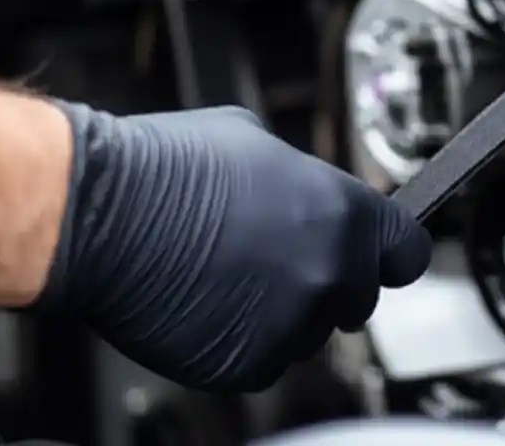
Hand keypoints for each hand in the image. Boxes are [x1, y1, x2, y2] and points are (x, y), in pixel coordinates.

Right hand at [36, 104, 430, 390]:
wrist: (97, 214)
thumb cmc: (166, 169)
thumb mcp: (255, 139)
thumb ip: (304, 178)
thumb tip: (310, 190)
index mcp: (346, 213)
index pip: (407, 252)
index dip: (389, 254)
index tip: (378, 257)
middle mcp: (331, 272)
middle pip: (358, 296)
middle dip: (327, 282)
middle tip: (274, 261)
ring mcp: (293, 323)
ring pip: (309, 330)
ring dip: (283, 312)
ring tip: (226, 275)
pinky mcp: (249, 364)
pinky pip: (263, 359)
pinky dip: (241, 341)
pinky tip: (206, 304)